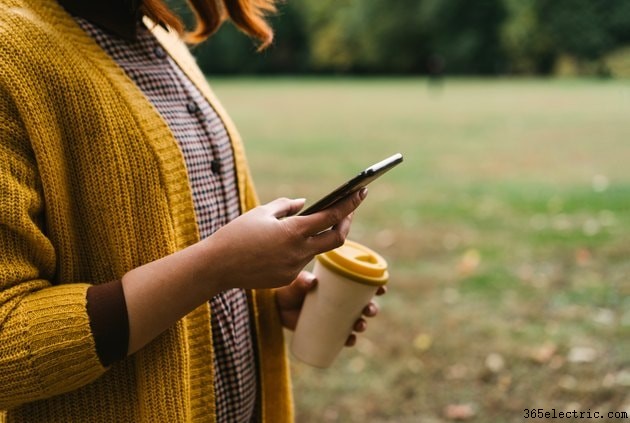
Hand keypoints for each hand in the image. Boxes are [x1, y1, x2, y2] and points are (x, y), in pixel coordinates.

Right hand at [203, 189, 366, 292]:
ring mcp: (294, 268)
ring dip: (319, 237)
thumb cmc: (236, 234)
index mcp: (294, 231)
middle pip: (337, 239)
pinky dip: (300, 250)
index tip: (362, 192)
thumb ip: (287, 206)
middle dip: (346, 223)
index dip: (350, 204)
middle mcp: (299, 252)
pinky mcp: (286, 279)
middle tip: (348, 211)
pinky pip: (300, 263)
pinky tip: (286, 244)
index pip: (332, 216)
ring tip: (315, 223)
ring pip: (317, 250)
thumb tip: (304, 203)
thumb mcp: (261, 212)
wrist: (217, 266)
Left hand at [275, 270, 386, 346]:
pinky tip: (350, 340)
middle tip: (369, 310)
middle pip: (364, 305)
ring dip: (362, 324)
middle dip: (371, 309)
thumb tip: (311, 282)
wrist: (277, 307)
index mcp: (339, 285)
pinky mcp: (327, 330)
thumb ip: (302, 281)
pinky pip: (342, 337)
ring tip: (359, 326)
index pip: (362, 284)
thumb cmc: (290, 290)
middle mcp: (341, 301)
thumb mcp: (297, 283)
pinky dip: (349, 340)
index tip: (381, 287)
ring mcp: (335, 316)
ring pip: (356, 321)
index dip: (376, 286)